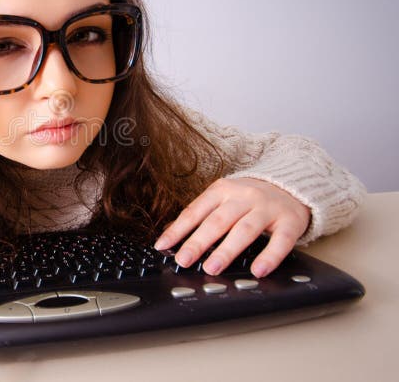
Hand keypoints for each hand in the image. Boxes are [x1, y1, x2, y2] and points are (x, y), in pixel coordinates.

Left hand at [153, 177, 310, 277]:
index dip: (178, 229)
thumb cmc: (250, 197)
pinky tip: (258, 270)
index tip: (163, 246)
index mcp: (222, 190)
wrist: (290, 184)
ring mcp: (267, 208)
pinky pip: (280, 241)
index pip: (196, 211)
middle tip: (184, 260)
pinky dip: (269, 256)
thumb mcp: (224, 197)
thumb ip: (203, 214)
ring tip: (212, 268)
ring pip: (245, 230)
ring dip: (226, 251)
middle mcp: (244, 197)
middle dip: (198, 242)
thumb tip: (174, 237)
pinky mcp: (289, 221)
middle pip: (218, 221)